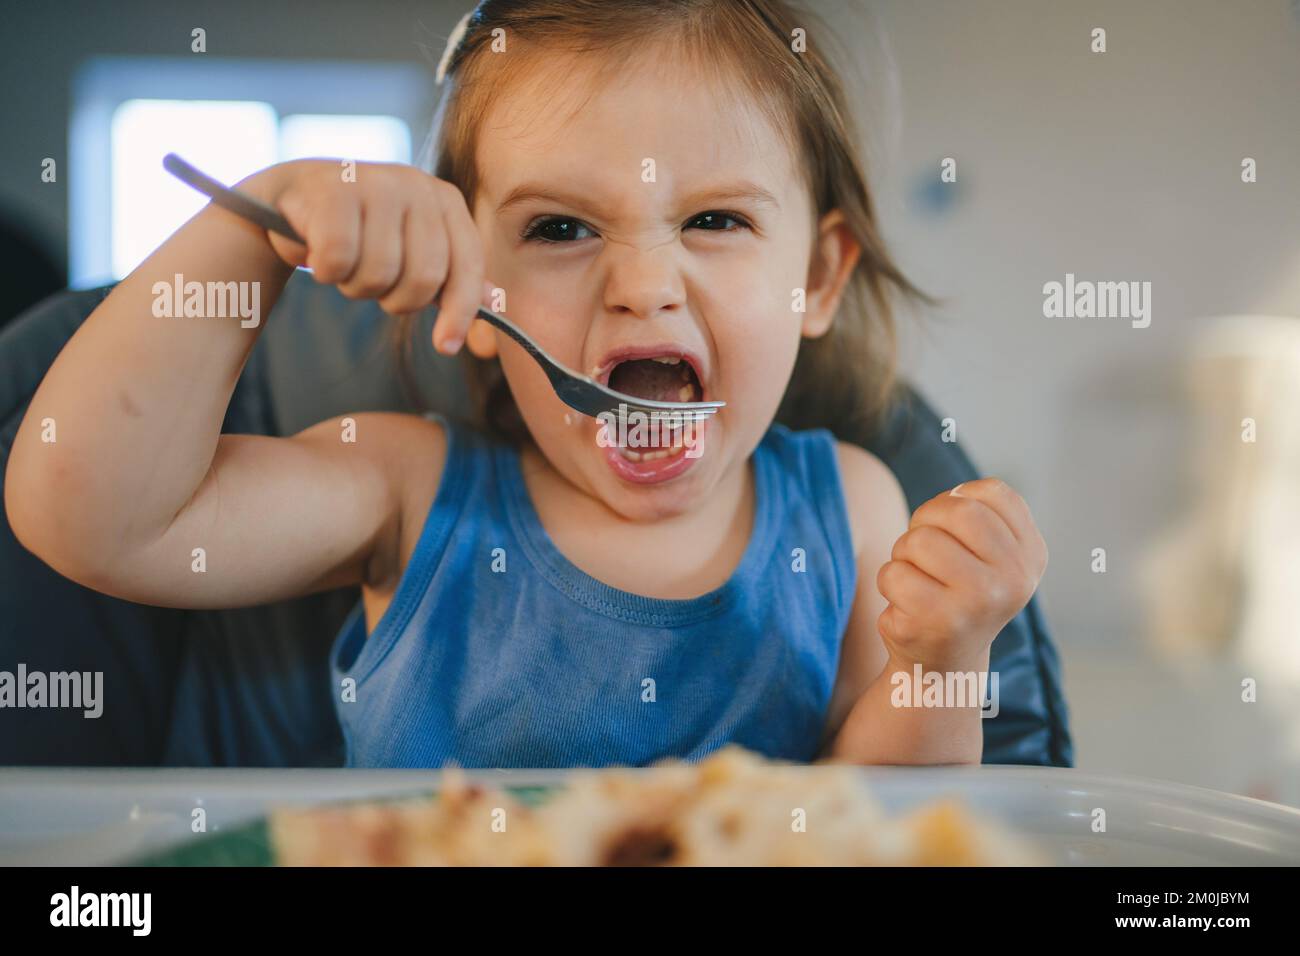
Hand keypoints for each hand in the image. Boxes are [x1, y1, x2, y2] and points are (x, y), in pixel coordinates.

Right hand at [240, 159, 488, 353]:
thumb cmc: (362, 232)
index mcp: (446, 200)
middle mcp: (417, 184)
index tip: (446, 347)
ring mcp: (375, 181)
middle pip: (423, 279)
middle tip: (374, 284)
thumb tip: (494, 302)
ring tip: (346, 263)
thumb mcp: (413, 250)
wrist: (293, 200)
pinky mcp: (332, 191)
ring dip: (357, 285)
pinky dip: (327, 271)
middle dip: (395, 299)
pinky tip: (318, 252)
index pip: (467, 266)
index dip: (459, 312)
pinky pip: (340, 261)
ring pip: (380, 273)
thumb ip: (453, 276)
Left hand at [875, 477, 1047, 670]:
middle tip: (924, 550)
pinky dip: (889, 582)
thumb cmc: (959, 592)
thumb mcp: (988, 553)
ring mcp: (978, 603)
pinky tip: (907, 606)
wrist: (944, 666)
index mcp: (1032, 556)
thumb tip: (955, 495)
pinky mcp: (937, 623)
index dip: (957, 499)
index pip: (992, 492)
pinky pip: (893, 574)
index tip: (951, 528)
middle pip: (957, 510)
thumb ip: (981, 513)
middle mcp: (1014, 580)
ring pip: (919, 540)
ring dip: (904, 554)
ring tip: (917, 580)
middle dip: (927, 521)